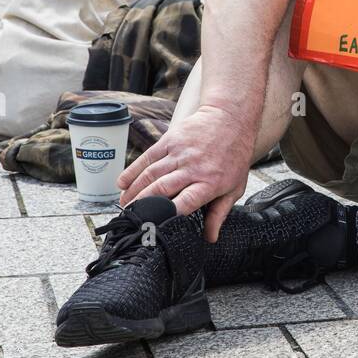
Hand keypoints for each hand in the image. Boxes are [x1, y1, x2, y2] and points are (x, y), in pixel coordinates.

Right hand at [116, 104, 250, 241]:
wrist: (230, 118)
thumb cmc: (234, 155)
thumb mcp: (234, 187)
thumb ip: (220, 213)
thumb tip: (210, 238)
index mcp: (210, 182)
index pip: (186, 201)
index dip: (169, 214)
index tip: (154, 227)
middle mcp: (192, 167)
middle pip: (161, 189)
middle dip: (142, 206)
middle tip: (130, 219)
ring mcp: (179, 153)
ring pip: (150, 174)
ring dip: (133, 191)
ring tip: (124, 205)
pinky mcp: (169, 140)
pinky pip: (146, 158)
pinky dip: (132, 171)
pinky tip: (122, 184)